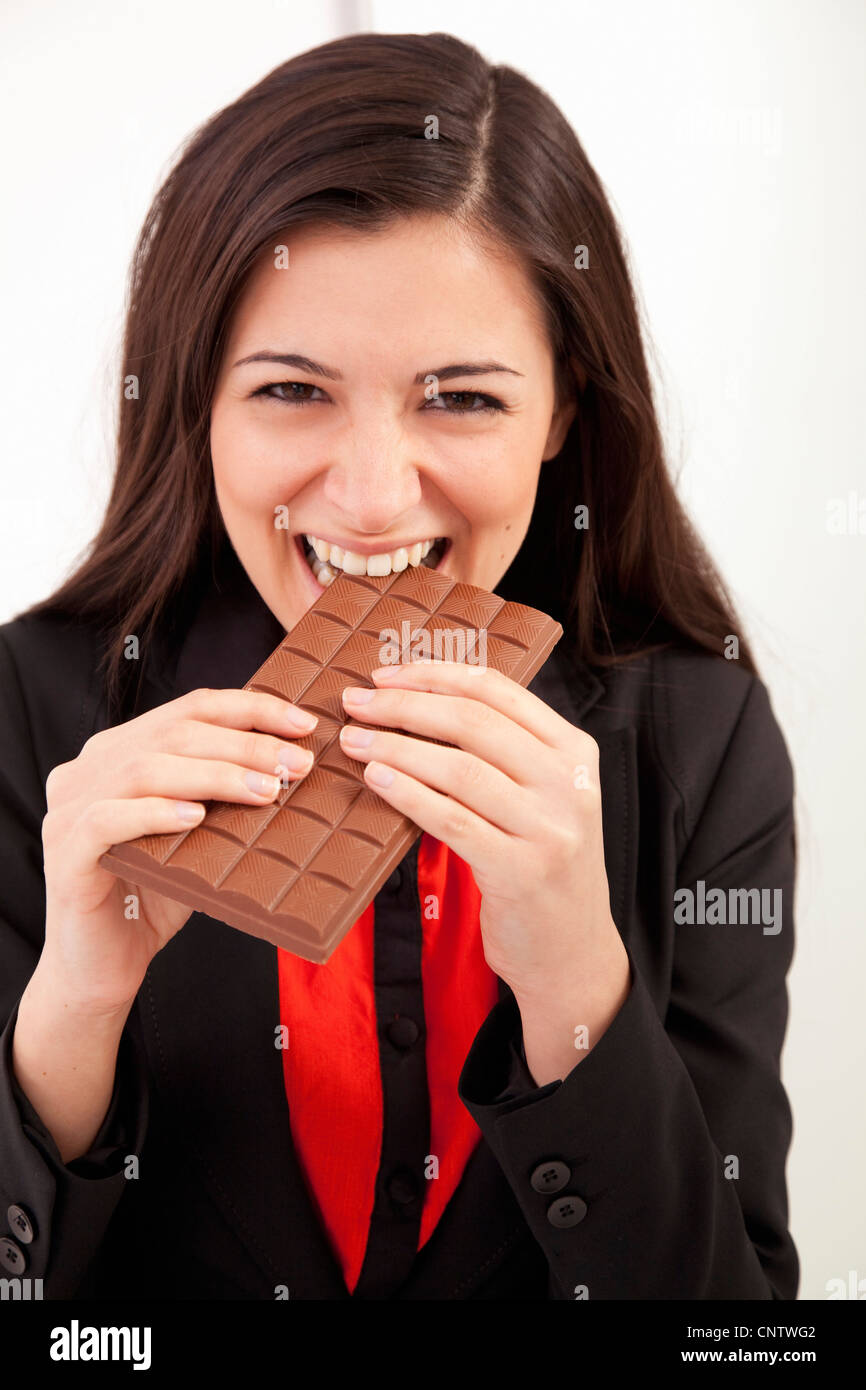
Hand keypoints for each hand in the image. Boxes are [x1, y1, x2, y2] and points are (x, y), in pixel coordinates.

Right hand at [39, 687, 317, 1014]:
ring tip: (267, 790)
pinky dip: (156, 812)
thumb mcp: (197, 834)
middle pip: (173, 734)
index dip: (249, 709)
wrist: (102, 968)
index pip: (189, 709)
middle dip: (244, 744)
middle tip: (298, 763)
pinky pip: (108, 818)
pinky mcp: (64, 851)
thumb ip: (223, 795)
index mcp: (119, 751)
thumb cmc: (154, 896)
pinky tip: (197, 817)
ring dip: (215, 775)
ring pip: (145, 769)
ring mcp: (70, 808)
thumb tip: (294, 766)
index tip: (303, 724)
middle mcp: (89, 768)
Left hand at [340, 659, 629, 1075]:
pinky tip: (375, 778)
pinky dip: (407, 792)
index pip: (498, 690)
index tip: (385, 672)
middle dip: (404, 705)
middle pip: (473, 723)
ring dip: (396, 747)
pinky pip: (451, 819)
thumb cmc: (540, 862)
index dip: (435, 674)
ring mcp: (549, 828)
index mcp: (574, 751)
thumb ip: (504, 751)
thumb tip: (420, 698)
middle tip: (355, 702)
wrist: (571, 950)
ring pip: (459, 768)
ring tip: (353, 740)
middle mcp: (569, 783)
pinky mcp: (519, 870)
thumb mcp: (542, 796)